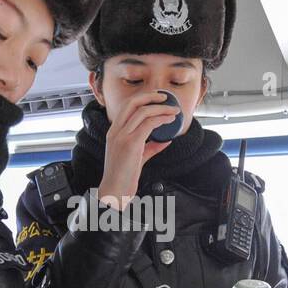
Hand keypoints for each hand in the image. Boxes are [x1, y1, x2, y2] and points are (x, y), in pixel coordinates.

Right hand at [97, 91, 179, 207]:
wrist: (114, 191)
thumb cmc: (123, 177)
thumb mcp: (137, 158)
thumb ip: (150, 147)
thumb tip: (165, 141)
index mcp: (114, 132)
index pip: (126, 107)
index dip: (142, 98)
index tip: (157, 98)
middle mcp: (115, 131)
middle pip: (132, 102)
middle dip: (151, 96)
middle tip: (166, 97)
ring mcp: (121, 136)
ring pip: (143, 112)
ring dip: (161, 109)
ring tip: (174, 112)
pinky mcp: (130, 144)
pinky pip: (148, 124)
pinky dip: (161, 120)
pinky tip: (170, 121)